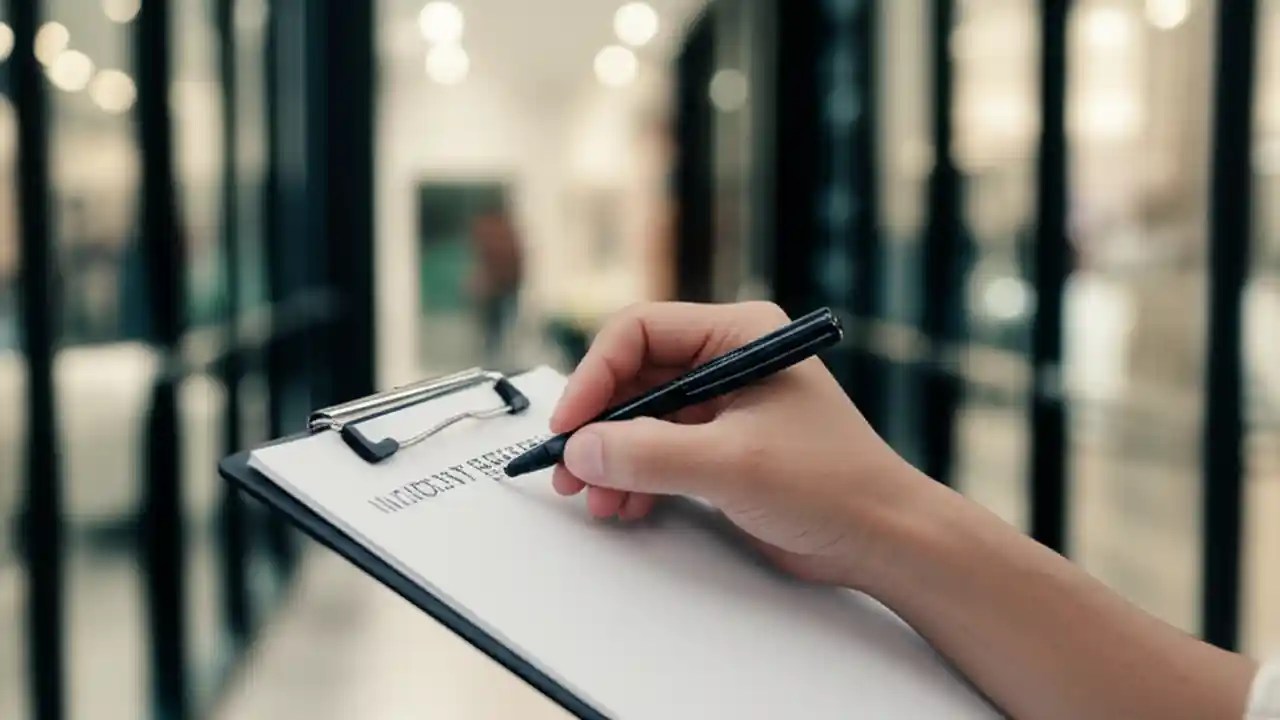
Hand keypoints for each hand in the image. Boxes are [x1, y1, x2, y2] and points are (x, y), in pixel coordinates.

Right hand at [548, 301, 936, 587]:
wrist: (881, 540)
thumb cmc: (834, 484)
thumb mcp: (733, 463)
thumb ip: (651, 454)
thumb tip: (582, 451)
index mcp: (740, 335)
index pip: (641, 331)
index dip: (595, 374)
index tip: (572, 422)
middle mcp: (727, 362)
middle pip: (633, 376)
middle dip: (597, 425)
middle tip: (569, 467)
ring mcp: (722, 407)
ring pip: (639, 418)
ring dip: (610, 457)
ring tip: (595, 499)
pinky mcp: (719, 448)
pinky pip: (656, 451)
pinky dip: (632, 477)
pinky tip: (623, 506)